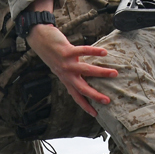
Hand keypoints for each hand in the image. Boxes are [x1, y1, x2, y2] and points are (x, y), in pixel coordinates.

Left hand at [25, 0, 115, 116]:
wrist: (40, 40)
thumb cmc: (53, 53)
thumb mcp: (61, 68)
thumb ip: (70, 74)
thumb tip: (83, 79)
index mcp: (66, 79)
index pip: (76, 96)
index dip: (84, 106)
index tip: (95, 114)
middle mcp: (66, 74)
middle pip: (81, 88)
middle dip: (94, 95)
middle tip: (107, 101)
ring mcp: (66, 63)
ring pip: (86, 70)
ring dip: (101, 73)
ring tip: (114, 74)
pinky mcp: (67, 51)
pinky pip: (83, 51)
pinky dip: (94, 52)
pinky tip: (104, 52)